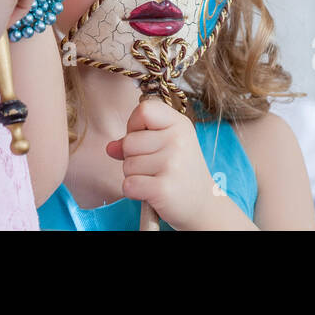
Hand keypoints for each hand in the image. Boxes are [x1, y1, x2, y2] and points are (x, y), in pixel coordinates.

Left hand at [106, 98, 225, 229]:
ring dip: (135, 175)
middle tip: (155, 166)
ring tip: (156, 179)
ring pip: (127, 164)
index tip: (145, 138)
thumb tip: (110, 148)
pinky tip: (151, 192)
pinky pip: (128, 184)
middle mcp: (177, 140)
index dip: (135, 125)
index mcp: (179, 124)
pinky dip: (134, 191)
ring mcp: (172, 164)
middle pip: (129, 141)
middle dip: (132, 157)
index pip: (144, 109)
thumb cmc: (181, 172)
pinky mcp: (163, 188)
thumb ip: (136, 140)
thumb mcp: (166, 146)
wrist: (203, 205)